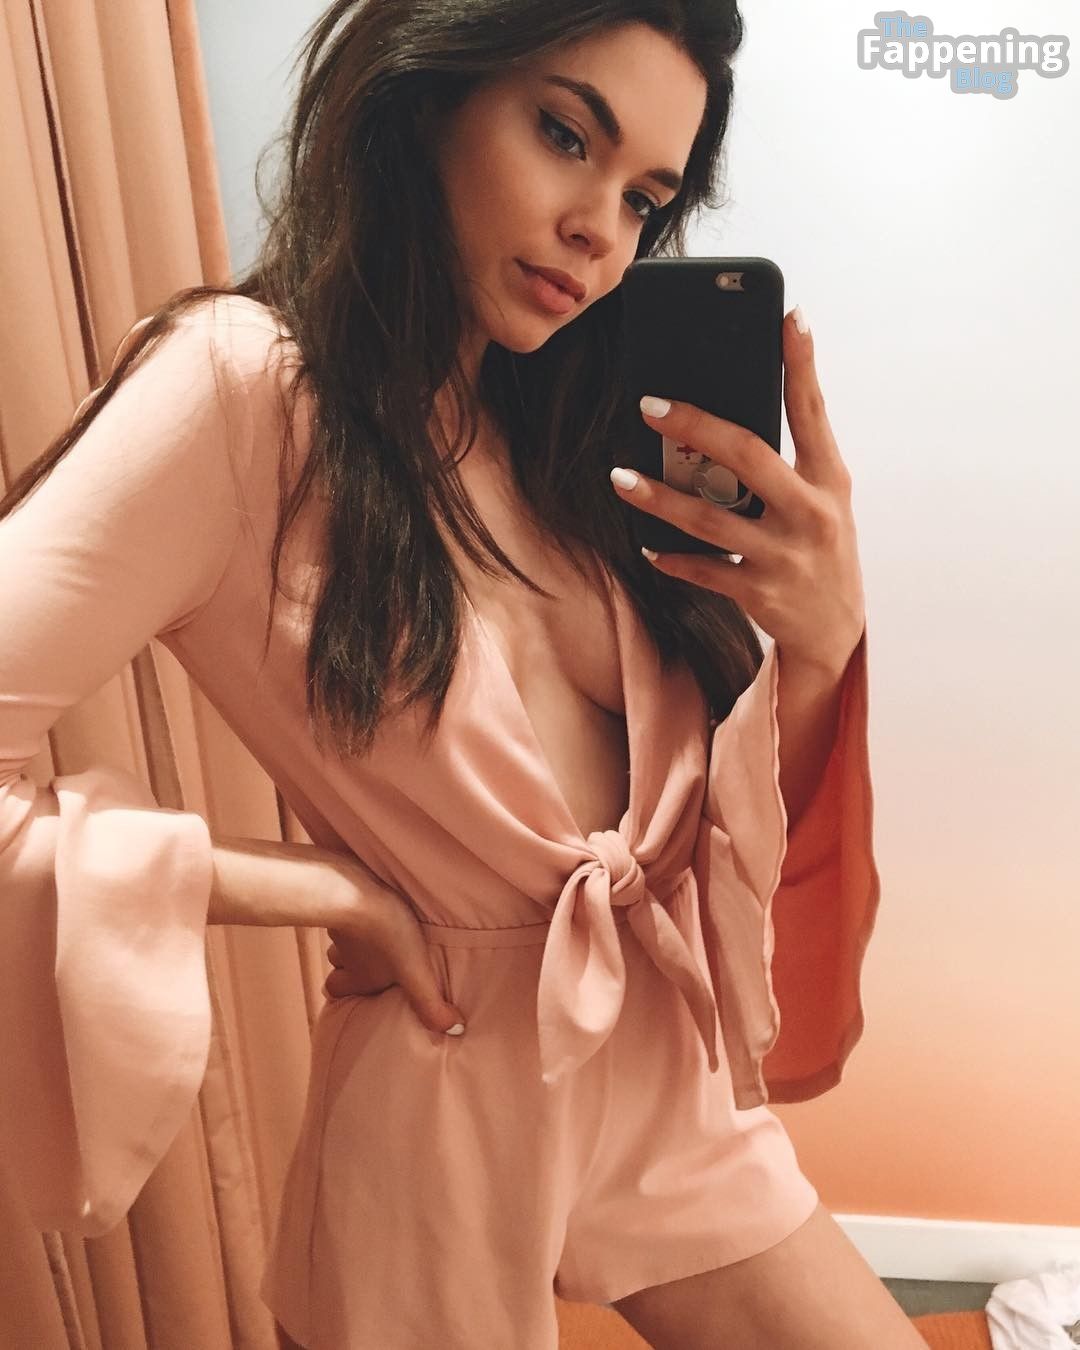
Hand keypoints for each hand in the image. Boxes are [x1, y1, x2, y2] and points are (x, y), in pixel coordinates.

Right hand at [323, 885, 465, 1035]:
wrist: (359, 892)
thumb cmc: (388, 934)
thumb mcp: (415, 973)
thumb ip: (430, 1003)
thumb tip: (455, 1031)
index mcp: (359, 977)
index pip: (335, 992)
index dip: (344, 991)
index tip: (357, 991)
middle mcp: (345, 956)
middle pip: (336, 965)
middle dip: (346, 965)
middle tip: (366, 961)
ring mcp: (342, 927)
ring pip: (342, 938)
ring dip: (355, 939)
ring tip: (375, 933)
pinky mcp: (344, 899)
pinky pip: (348, 910)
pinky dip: (358, 912)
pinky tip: (373, 906)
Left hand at [610, 307, 865, 674]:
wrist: (837, 630)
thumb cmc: (820, 545)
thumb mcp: (823, 498)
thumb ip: (790, 457)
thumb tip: (731, 405)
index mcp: (830, 478)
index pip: (812, 410)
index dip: (801, 363)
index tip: (786, 316)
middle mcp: (811, 513)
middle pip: (747, 455)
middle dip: (695, 425)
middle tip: (648, 404)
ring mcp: (784, 556)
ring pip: (710, 520)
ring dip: (659, 499)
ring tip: (620, 477)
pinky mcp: (760, 593)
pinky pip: (704, 571)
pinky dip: (672, 558)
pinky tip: (646, 545)